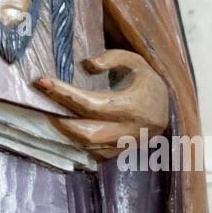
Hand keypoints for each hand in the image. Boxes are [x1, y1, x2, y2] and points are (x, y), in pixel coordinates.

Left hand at [34, 49, 168, 161]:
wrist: (168, 108)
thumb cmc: (147, 81)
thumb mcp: (136, 60)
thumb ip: (112, 58)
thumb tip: (87, 65)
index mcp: (134, 106)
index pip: (92, 104)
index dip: (65, 94)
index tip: (43, 82)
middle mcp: (131, 130)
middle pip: (87, 133)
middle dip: (60, 120)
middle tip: (42, 103)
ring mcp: (127, 145)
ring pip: (89, 146)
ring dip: (66, 132)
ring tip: (50, 114)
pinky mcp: (122, 154)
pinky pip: (95, 153)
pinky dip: (78, 143)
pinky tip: (67, 128)